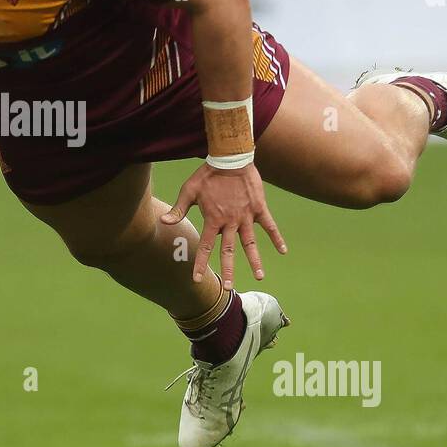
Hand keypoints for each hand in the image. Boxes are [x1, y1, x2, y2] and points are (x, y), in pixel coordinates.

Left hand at [160, 162, 286, 286]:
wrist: (230, 158)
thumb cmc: (207, 175)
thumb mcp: (189, 191)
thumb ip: (178, 209)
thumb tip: (164, 222)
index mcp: (213, 220)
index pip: (205, 247)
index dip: (201, 263)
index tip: (197, 279)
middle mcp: (230, 222)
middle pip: (228, 251)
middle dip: (228, 270)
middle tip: (228, 288)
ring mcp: (246, 216)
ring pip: (250, 243)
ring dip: (254, 260)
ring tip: (259, 277)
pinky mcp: (258, 208)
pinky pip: (269, 226)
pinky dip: (276, 238)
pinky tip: (283, 251)